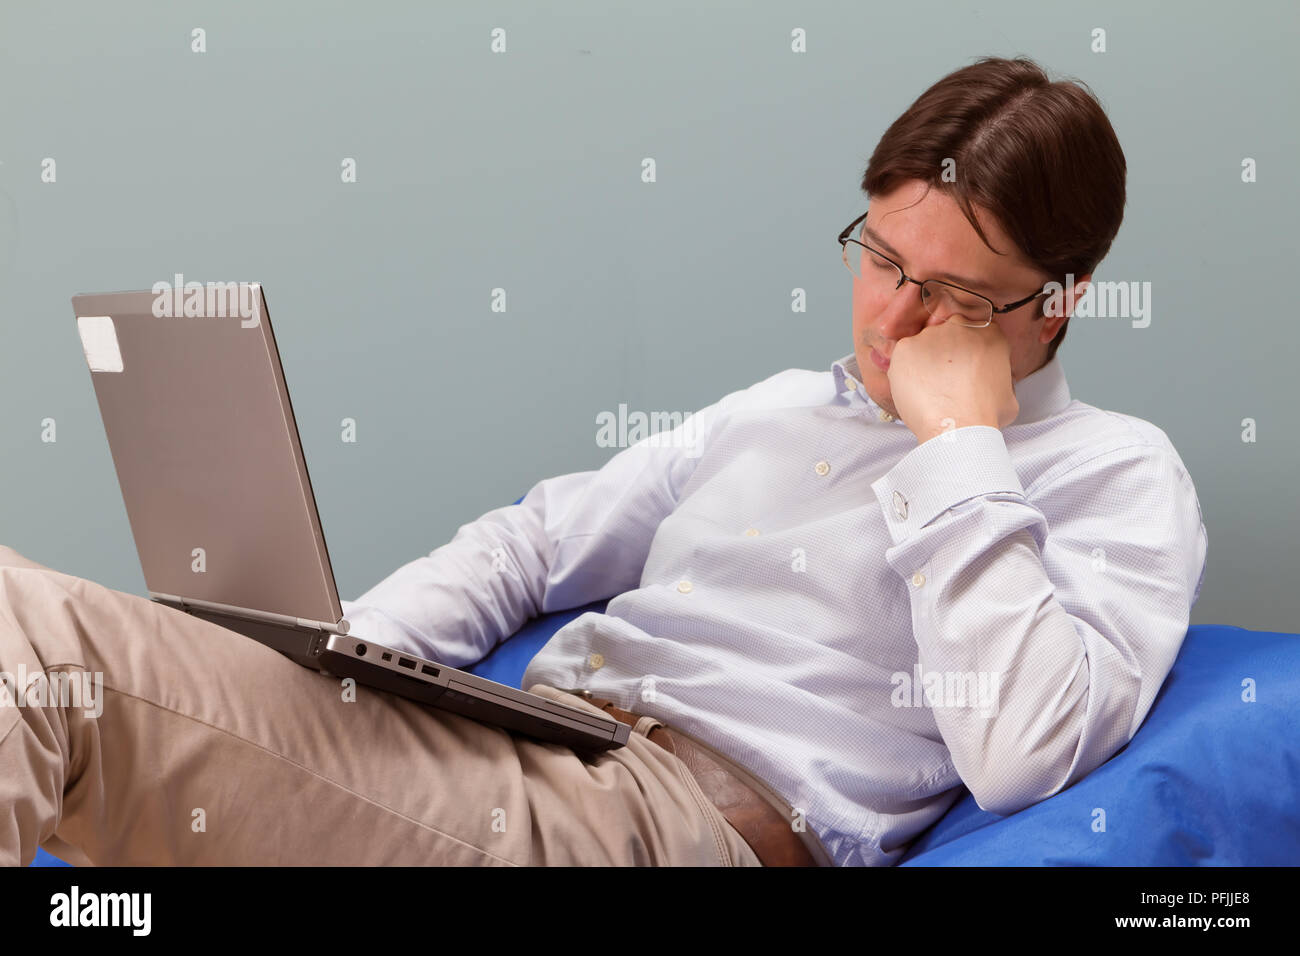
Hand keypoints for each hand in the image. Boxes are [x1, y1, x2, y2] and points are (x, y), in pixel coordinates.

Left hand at [885, 317, 1018, 444]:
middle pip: (948, 336)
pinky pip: (903, 356)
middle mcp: (959, 327)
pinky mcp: (906, 347)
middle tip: (945, 381)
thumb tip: (991, 382)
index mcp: (989, 333)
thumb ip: (998, 376)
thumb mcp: (1009, 393)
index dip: (966, 352)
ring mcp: (931, 335)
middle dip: (945, 355)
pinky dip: (905, 371)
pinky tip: (915, 389)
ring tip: (929, 390)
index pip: (974, 333)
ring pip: (924, 346)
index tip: (962, 368)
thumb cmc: (984, 414)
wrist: (958, 425)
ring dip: (924, 363)